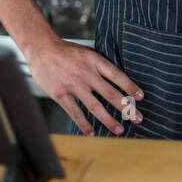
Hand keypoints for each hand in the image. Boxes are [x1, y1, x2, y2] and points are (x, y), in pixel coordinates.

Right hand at [24, 38, 142, 135]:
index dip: (130, 87)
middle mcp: (85, 72)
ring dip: (108, 120)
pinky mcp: (60, 94)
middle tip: (137, 118)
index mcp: (94, 60)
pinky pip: (75, 112)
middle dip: (126, 108)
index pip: (117, 75)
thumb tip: (118, 81)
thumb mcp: (86, 52)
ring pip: (95, 106)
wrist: (41, 49)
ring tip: (119, 130)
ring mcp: (73, 84)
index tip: (140, 97)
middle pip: (110, 93)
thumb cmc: (66, 52)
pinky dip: (84, 124)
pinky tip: (92, 132)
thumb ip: (100, 65)